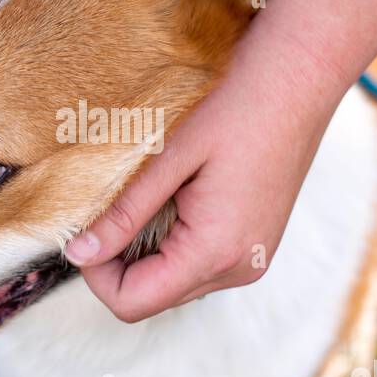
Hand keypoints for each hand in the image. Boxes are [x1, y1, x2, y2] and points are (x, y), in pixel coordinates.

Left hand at [64, 21, 350, 321]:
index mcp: (216, 252)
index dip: (95, 273)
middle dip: (118, 260)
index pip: (132, 303)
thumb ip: (122, 213)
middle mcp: (240, 268)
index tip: (85, 226)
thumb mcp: (167, 156)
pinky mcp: (258, 243)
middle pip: (153, 297)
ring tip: (148, 194)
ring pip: (176, 281)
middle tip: (110, 204)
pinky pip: (201, 262)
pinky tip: (176, 195)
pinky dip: (174, 241)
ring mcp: (253, 259)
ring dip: (146, 250)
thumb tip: (77, 254)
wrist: (299, 74)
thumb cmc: (235, 103)